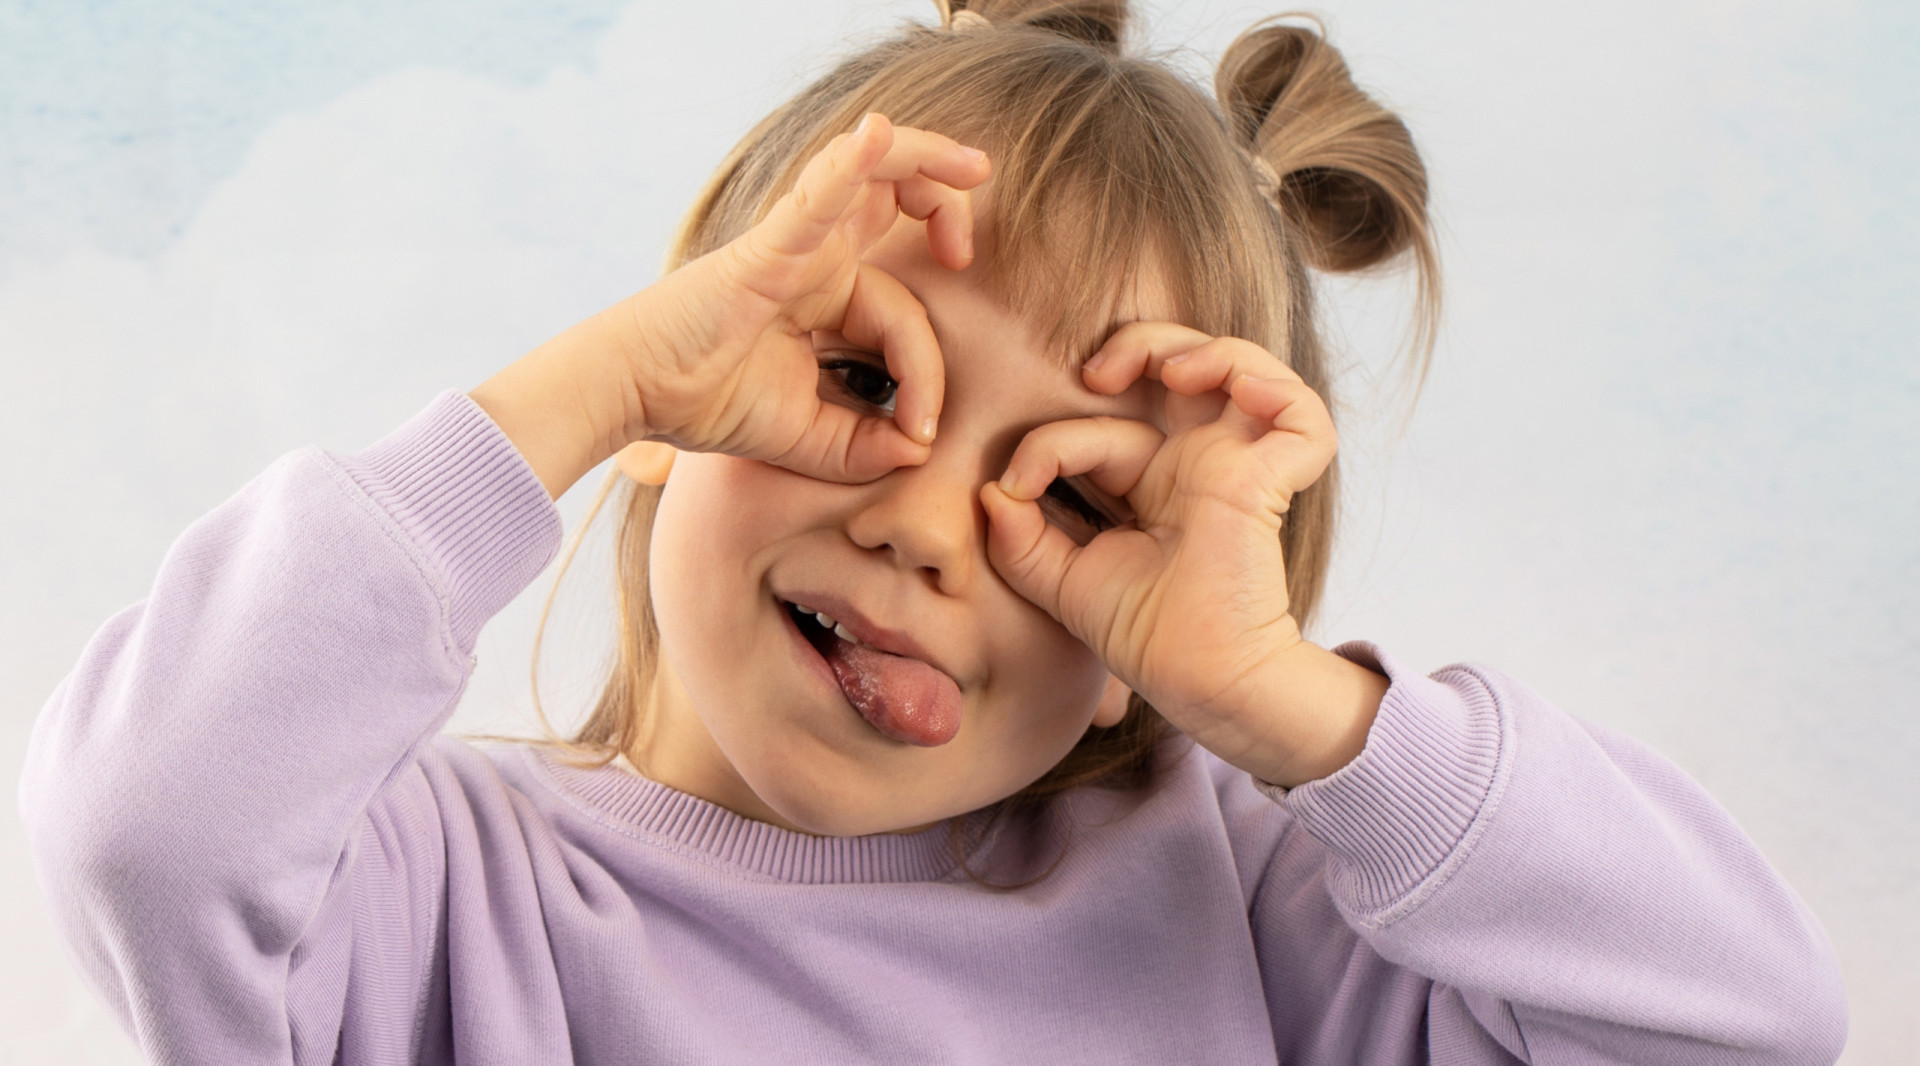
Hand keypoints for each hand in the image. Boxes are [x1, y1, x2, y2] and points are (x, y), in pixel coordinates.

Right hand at [623, 113, 988, 479]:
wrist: (638, 395)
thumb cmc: (708, 402)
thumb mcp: (807, 437)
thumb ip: (864, 446)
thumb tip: (917, 450)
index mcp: (826, 291)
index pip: (905, 313)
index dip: (928, 374)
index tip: (921, 433)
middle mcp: (814, 255)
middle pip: (892, 200)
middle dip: (944, 201)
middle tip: (968, 245)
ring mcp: (793, 245)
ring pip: (868, 177)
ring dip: (924, 160)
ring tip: (973, 166)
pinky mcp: (767, 248)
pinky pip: (815, 197)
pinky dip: (850, 164)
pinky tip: (881, 135)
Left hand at [979, 324, 1381, 786]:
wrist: (1196, 680)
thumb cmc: (1142, 636)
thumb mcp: (1062, 582)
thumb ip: (1020, 540)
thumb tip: (991, 492)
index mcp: (1154, 484)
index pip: (1108, 428)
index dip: (1056, 439)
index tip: (1020, 483)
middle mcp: (1198, 467)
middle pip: (1186, 367)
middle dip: (1144, 344)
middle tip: (1099, 371)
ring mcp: (1239, 468)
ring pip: (1246, 370)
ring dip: (1209, 350)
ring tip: (1171, 370)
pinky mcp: (1270, 482)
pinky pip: (1302, 418)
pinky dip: (1273, 387)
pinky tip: (1230, 389)